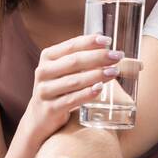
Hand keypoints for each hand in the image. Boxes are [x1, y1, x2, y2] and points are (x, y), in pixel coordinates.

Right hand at [16, 34, 140, 147]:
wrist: (39, 117)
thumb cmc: (58, 88)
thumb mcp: (64, 70)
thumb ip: (81, 58)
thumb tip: (106, 45)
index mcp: (47, 57)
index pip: (71, 46)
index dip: (90, 42)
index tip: (108, 40)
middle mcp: (43, 72)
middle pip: (74, 61)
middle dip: (98, 57)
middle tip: (117, 56)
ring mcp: (44, 91)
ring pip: (74, 81)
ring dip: (96, 75)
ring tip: (114, 71)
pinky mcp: (49, 109)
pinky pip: (71, 100)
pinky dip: (87, 94)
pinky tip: (100, 88)